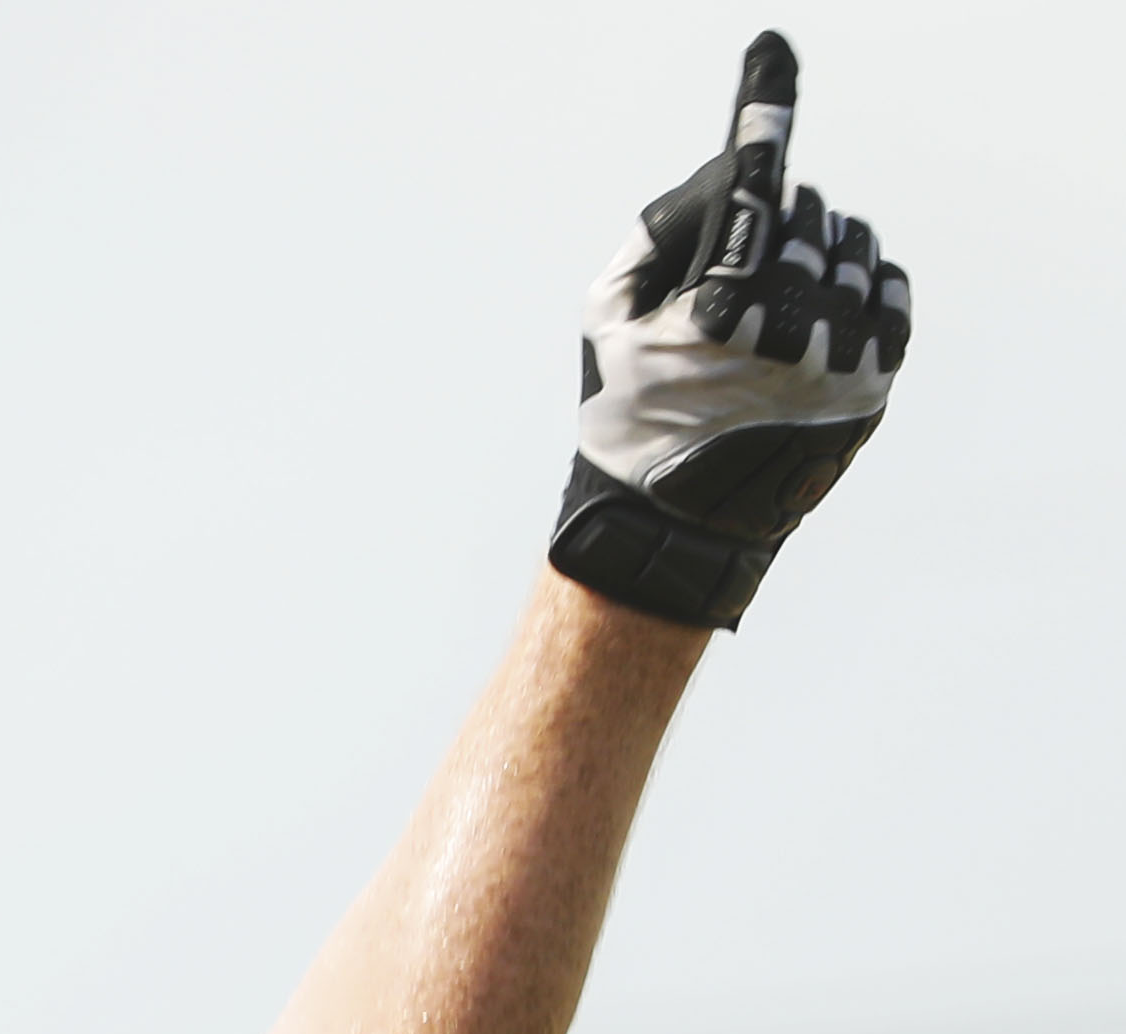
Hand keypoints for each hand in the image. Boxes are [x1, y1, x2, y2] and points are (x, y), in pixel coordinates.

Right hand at [548, 32, 908, 629]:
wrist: (674, 522)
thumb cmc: (630, 412)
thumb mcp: (605, 319)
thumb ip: (659, 234)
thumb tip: (727, 181)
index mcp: (722, 316)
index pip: (750, 195)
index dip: (760, 118)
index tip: (774, 49)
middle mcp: (796, 334)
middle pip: (804, 213)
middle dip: (767, 229)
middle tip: (728, 288)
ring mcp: (845, 357)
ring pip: (851, 242)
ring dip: (815, 254)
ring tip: (774, 306)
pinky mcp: (877, 374)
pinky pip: (888, 281)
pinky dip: (856, 281)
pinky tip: (819, 313)